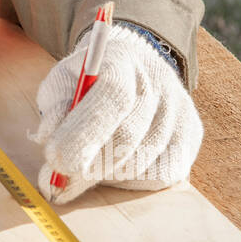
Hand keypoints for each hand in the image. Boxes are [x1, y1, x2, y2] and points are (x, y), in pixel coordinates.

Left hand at [28, 25, 202, 203]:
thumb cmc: (89, 81)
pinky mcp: (190, 136)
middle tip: (62, 176)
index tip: (55, 160)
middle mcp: (159, 84)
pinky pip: (159, 176)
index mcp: (122, 61)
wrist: (134, 67)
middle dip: (87, 165)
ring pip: (140, 164)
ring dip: (106, 174)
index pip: (113, 97)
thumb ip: (55, 109)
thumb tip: (49, 143)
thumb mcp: (63, 83)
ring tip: (92, 160)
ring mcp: (180, 111)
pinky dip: (131, 180)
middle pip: (127, 138)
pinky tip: (117, 164)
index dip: (84, 133)